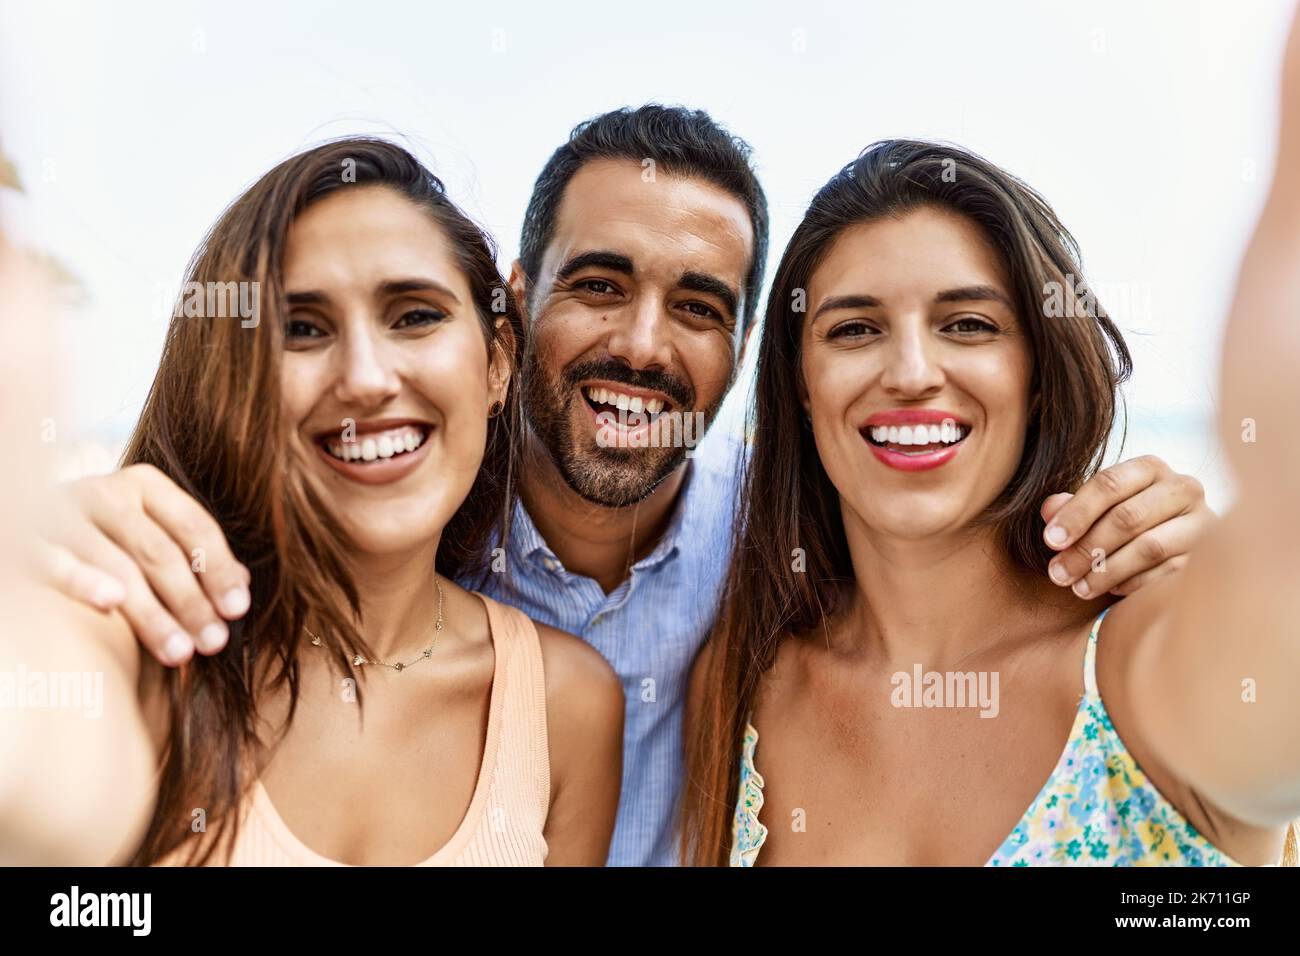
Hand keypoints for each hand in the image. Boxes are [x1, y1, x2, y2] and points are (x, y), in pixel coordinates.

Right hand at [35, 464, 250, 664]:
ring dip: (152, 613)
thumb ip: (191, 553)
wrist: (26, 520)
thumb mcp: (147, 530)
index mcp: (144, 485)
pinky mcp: (25, 539)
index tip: (238, 610)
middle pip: (159, 552)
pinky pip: (56, 564)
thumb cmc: (103, 538)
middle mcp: (104, 492)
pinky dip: (84, 581)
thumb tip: (243, 586)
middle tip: (215, 643)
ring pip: (117, 566)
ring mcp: (61, 514)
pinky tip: (111, 604)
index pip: (194, 526)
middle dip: (191, 601)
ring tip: (179, 652)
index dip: (219, 568)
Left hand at [1039, 455, 1211, 598]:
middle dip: (1086, 549)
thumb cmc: (1125, 519)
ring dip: (1106, 571)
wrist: (1177, 538)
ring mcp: (1202, 522)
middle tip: (1057, 574)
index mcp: (1150, 468)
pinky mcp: (1209, 557)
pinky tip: (1110, 591)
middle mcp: (1183, 488)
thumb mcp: (1097, 507)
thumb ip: (1071, 507)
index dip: (1076, 513)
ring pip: (1149, 547)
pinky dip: (1133, 584)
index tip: (1050, 540)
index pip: (1109, 484)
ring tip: (1078, 588)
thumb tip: (1049, 511)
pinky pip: (1167, 574)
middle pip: (1127, 518)